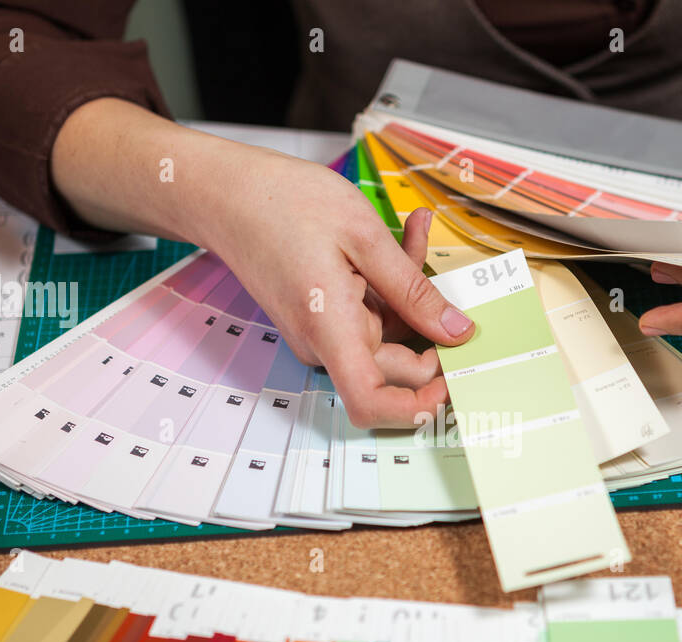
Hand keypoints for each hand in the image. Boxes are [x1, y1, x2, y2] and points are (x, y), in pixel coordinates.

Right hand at [52, 98, 472, 427]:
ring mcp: (322, 335)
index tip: (450, 381)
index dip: (416, 407)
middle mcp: (324, 344)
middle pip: (395, 366)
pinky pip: (370, 317)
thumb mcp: (364, 235)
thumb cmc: (281, 204)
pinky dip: (389, 286)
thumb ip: (413, 290)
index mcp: (329, 329)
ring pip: (387, 334)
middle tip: (439, 264)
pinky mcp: (322, 320)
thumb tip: (457, 332)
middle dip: (429, 322)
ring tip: (411, 231)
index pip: (372, 402)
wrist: (224, 195)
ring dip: (410, 294)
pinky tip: (397, 239)